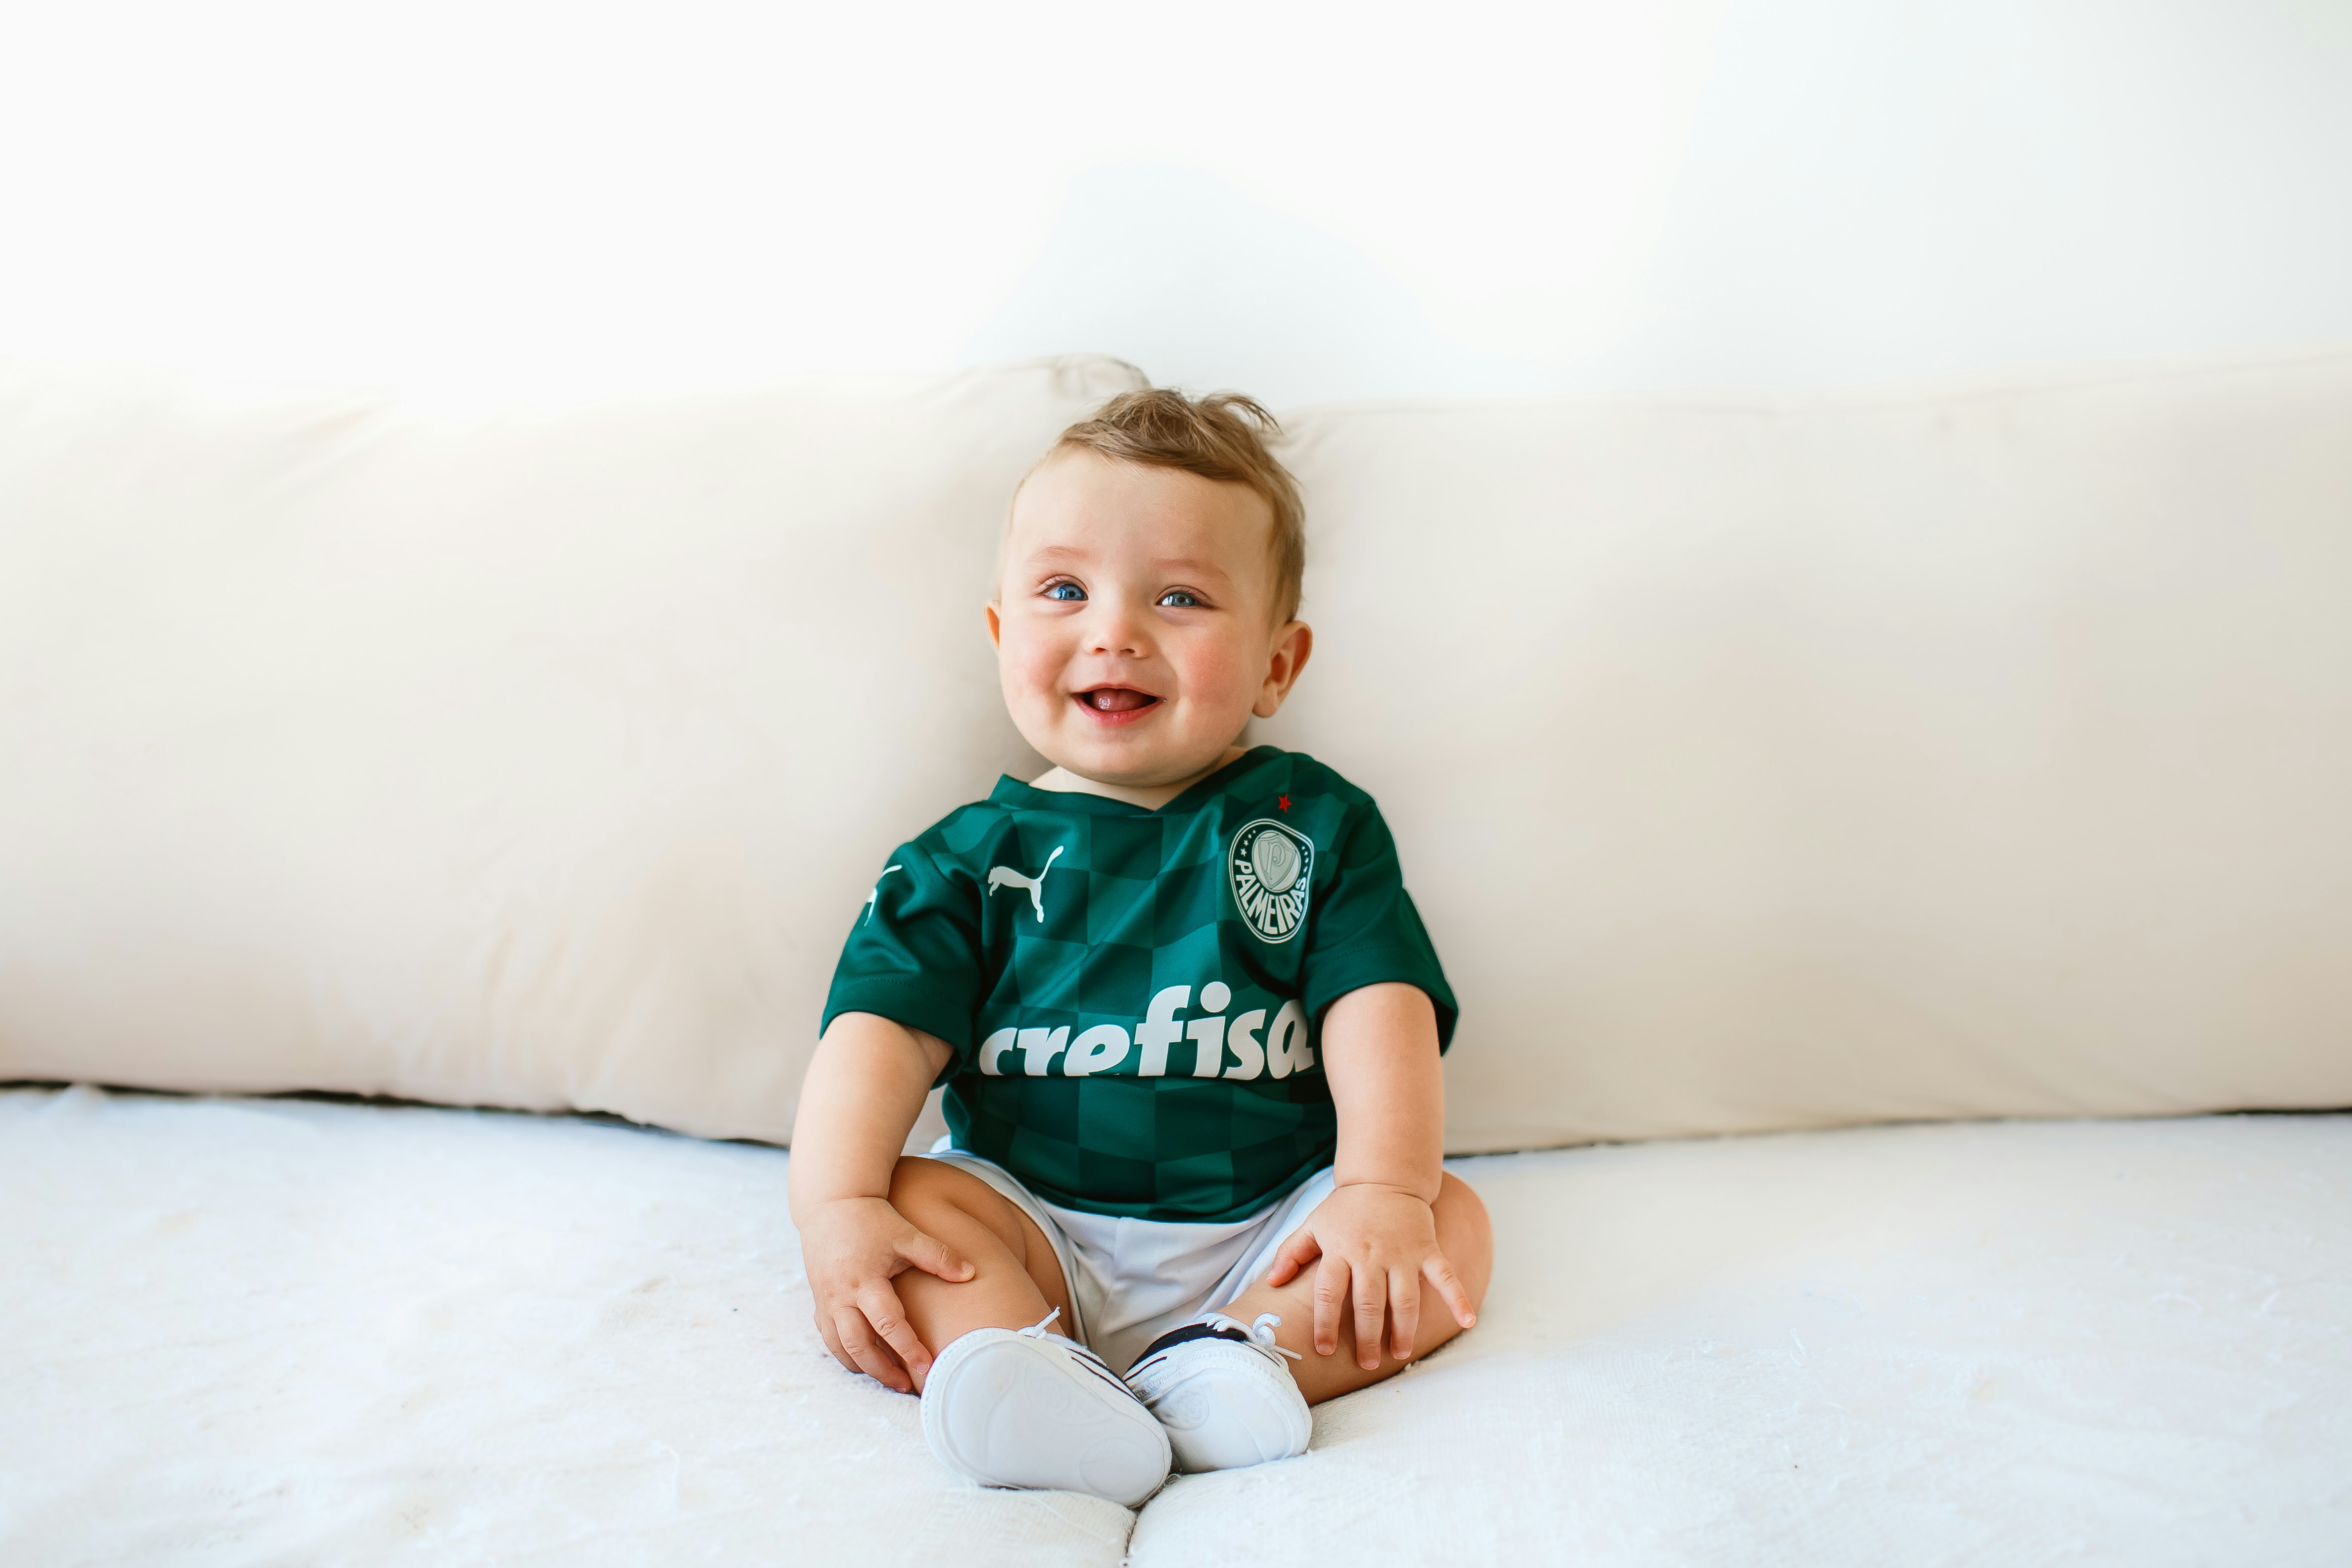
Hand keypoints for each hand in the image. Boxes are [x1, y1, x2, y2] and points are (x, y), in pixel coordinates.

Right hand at [798, 1194, 973, 1392]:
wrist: (831, 1204)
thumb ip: (938, 1256)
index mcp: (865, 1280)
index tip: (929, 1368)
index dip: (909, 1349)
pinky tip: (865, 1362)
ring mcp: (826, 1301)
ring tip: (890, 1380)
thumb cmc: (873, 1220)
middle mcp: (841, 1295)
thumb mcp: (907, 1234)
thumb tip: (970, 1274)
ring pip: (840, 1348)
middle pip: (859, 1346)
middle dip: (884, 1371)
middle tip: (908, 1386)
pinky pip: (829, 1338)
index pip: (889, 1324)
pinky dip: (846, 1355)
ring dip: (864, 1368)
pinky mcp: (819, 1302)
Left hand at [1264, 1182, 1476, 1369]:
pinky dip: (1457, 1298)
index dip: (1325, 1324)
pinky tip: (1467, 1322)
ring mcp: (1402, 1253)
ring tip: (1399, 1354)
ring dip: (1402, 1330)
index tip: (1324, 1349)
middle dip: (1367, 1337)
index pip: (1329, 1294)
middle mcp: (1370, 1254)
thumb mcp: (1314, 1225)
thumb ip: (1291, 1253)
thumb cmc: (1347, 1209)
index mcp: (1340, 1251)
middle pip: (1367, 1304)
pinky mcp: (1427, 1250)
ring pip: (1403, 1299)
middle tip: (1367, 1363)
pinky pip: (1445, 1277)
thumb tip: (1271, 1283)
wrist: (1385, 1177)